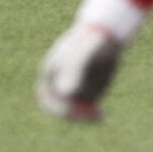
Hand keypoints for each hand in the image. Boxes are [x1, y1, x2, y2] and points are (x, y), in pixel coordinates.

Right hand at [37, 0, 142, 121]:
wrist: (104, 33)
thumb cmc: (89, 41)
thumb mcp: (81, 55)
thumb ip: (73, 73)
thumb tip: (66, 93)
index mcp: (51, 74)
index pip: (48, 100)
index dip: (60, 110)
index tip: (75, 113)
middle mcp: (59, 82)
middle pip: (60, 108)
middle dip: (74, 115)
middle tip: (89, 118)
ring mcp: (72, 86)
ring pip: (74, 109)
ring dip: (84, 114)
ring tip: (99, 113)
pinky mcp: (86, 90)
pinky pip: (85, 107)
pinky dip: (91, 113)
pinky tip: (102, 113)